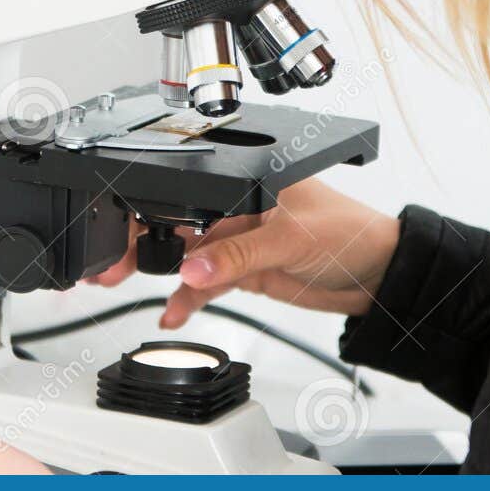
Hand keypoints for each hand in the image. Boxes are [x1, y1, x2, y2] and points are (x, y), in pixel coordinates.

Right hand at [87, 178, 400, 326]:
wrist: (379, 276)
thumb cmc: (351, 233)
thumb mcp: (290, 239)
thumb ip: (237, 256)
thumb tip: (192, 270)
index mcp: (249, 178)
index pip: (189, 188)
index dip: (151, 207)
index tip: (122, 233)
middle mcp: (239, 204)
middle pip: (176, 221)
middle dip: (140, 243)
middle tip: (110, 267)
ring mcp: (240, 238)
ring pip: (185, 255)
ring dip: (157, 273)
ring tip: (121, 286)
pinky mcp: (245, 269)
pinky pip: (205, 283)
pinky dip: (186, 298)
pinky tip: (172, 312)